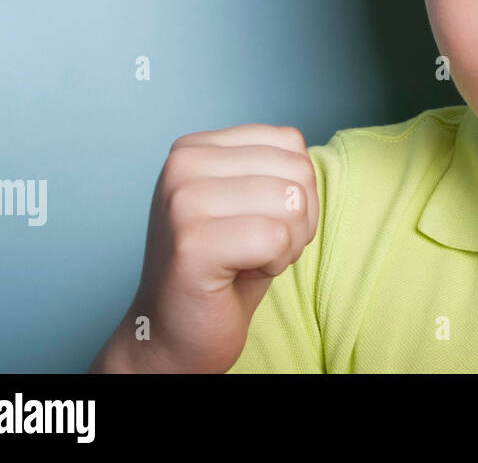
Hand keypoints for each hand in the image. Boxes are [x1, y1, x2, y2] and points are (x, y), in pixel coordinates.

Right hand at [89, 124, 318, 373]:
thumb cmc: (221, 268)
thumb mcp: (246, 201)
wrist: (171, 334)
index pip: (291, 142)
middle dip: (297, 218)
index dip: (295, 189)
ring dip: (287, 243)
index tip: (257, 220)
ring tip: (248, 260)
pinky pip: (277, 239)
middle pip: (297, 171)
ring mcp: (182, 202)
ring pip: (292, 202)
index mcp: (194, 148)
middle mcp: (182, 165)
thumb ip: (272, 168)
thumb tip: (305, 158)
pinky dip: (274, 264)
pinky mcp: (191, 243)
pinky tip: (240, 276)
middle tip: (256, 247)